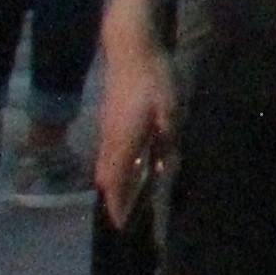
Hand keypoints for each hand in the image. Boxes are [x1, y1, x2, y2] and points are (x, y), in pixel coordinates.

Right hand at [94, 35, 174, 227]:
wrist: (130, 50)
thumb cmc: (154, 79)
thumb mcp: (170, 109)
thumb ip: (167, 140)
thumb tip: (166, 167)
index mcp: (124, 139)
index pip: (117, 179)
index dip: (118, 203)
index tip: (120, 224)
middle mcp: (110, 139)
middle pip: (107, 176)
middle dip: (115, 198)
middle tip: (124, 218)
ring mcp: (106, 128)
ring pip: (106, 164)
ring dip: (114, 183)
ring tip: (125, 200)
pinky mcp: (108, 119)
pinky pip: (108, 152)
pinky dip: (114, 168)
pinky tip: (126, 168)